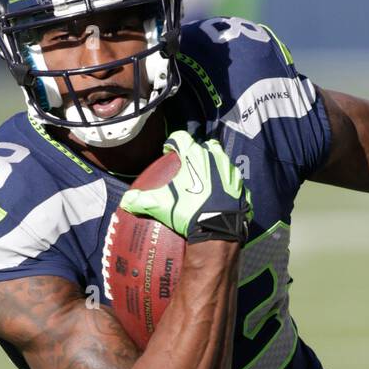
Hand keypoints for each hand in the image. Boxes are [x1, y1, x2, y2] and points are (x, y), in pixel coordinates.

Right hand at [120, 129, 252, 244]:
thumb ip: (141, 200)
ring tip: (205, 181)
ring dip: (214, 167)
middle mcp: (215, 158)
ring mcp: (231, 172)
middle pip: (205, 146)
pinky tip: (219, 197)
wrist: (218, 231)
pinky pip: (232, 182)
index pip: (181, 137)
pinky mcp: (242, 188)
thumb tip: (126, 202)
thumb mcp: (160, 206)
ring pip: (222, 161)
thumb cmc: (188, 212)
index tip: (169, 151)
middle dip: (197, 152)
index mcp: (194, 155)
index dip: (173, 142)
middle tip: (189, 166)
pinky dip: (226, 186)